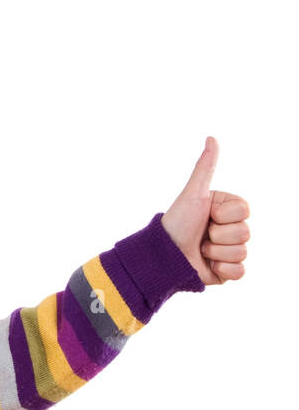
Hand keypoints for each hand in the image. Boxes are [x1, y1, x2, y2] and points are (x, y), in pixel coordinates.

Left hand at [160, 137, 249, 285]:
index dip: (223, 215)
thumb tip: (211, 137)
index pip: (244, 211)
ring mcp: (231, 250)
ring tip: (200, 249)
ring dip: (216, 252)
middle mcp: (232, 229)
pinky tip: (208, 265)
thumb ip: (205, 168)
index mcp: (227, 210)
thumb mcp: (193, 193)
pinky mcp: (228, 272)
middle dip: (218, 235)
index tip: (206, 215)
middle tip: (201, 235)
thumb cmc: (177, 222)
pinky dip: (222, 270)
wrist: (163, 255)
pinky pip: (240, 272)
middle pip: (245, 232)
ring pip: (242, 252)